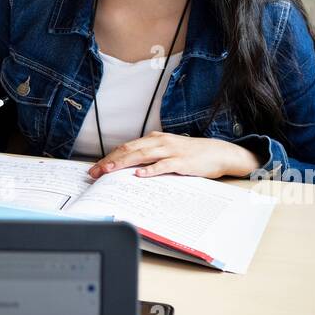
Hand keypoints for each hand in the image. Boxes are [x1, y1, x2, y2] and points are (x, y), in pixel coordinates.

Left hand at [87, 132, 261, 179]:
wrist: (218, 153)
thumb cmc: (192, 154)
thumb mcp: (168, 151)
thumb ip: (150, 157)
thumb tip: (130, 169)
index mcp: (155, 139)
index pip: (127, 147)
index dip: (110, 157)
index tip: (96, 168)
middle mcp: (160, 142)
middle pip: (130, 149)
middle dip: (111, 161)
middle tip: (96, 172)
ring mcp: (171, 151)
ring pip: (142, 155)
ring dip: (124, 163)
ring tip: (110, 171)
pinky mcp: (181, 162)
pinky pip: (163, 165)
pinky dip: (150, 170)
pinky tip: (140, 175)